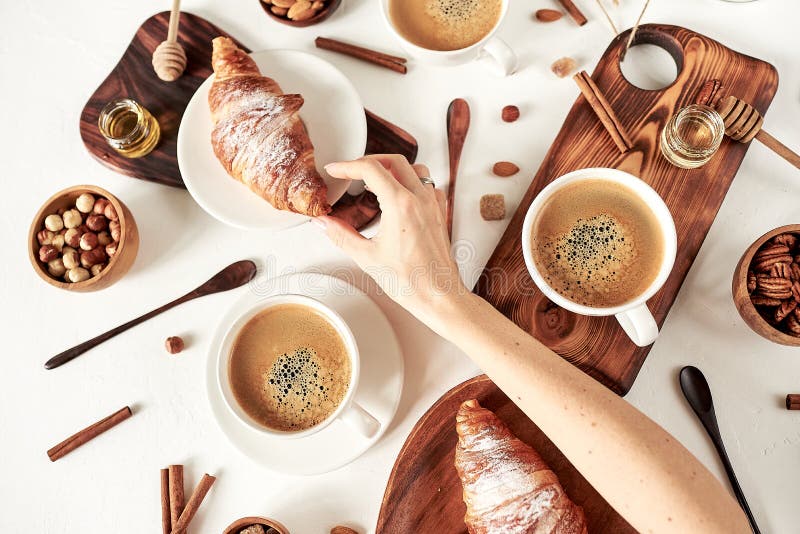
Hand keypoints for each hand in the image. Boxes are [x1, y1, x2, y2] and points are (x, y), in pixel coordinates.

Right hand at [317, 155, 466, 325]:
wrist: (438, 296)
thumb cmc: (411, 281)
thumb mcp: (367, 257)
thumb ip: (341, 235)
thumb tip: (324, 223)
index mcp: (400, 205)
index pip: (370, 169)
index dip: (347, 166)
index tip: (336, 170)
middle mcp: (420, 199)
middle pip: (394, 161)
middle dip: (369, 161)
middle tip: (352, 171)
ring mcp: (433, 205)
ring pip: (416, 169)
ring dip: (394, 168)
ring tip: (376, 179)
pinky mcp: (440, 214)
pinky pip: (429, 186)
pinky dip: (413, 182)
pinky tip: (401, 195)